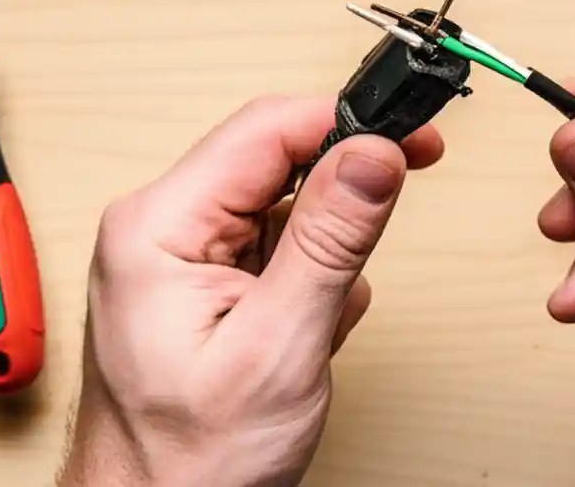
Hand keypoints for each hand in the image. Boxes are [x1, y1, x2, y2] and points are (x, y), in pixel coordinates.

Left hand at [58, 97, 443, 485]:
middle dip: (346, 190)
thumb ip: (329, 242)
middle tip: (404, 202)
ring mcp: (184, 255)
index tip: (415, 136)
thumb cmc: (186, 462)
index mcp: (159, 226)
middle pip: (278, 158)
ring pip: (288, 205)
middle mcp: (164, 227)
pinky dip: (315, 280)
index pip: (267, 130)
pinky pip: (282, 246)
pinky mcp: (207, 281)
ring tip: (322, 319)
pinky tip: (308, 329)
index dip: (349, 122)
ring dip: (328, 251)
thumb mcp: (277, 347)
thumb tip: (374, 154)